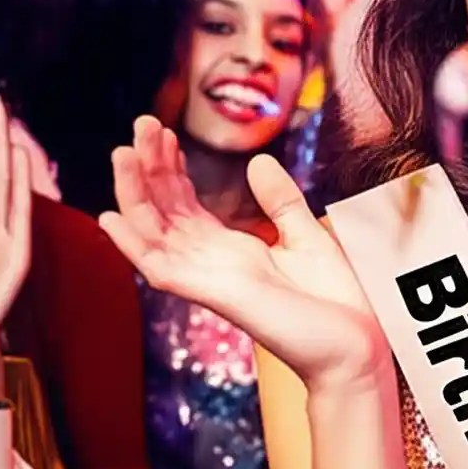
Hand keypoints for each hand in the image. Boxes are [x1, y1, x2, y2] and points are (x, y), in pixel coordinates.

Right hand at [99, 116, 388, 392]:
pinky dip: (134, 244)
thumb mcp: (307, 236)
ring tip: (122, 152)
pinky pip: (161, 270)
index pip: (185, 204)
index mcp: (232, 250)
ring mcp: (209, 280)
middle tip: (141, 124)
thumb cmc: (333, 301)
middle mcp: (212, 264)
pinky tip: (112, 216)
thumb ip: (280, 202)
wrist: (355, 344)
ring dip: (135, 194)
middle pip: (164, 211)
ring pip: (154, 233)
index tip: (162, 132)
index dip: (170, 168)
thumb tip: (256, 161)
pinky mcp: (214, 296)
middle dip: (149, 168)